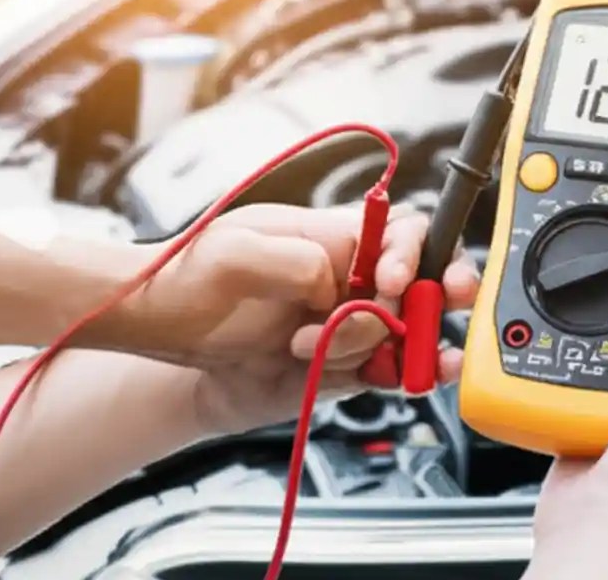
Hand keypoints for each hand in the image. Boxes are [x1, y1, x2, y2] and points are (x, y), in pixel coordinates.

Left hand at [94, 203, 479, 436]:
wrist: (163, 339)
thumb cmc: (189, 278)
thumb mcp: (234, 253)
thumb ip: (296, 261)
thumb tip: (337, 285)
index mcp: (333, 239)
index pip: (402, 231)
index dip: (413, 251)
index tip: (392, 278)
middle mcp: (350, 280)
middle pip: (424, 278)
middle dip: (443, 290)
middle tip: (444, 301)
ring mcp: (349, 326)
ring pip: (406, 332)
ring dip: (380, 344)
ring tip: (312, 350)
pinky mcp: (342, 368)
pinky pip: (391, 372)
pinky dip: (408, 375)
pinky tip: (417, 375)